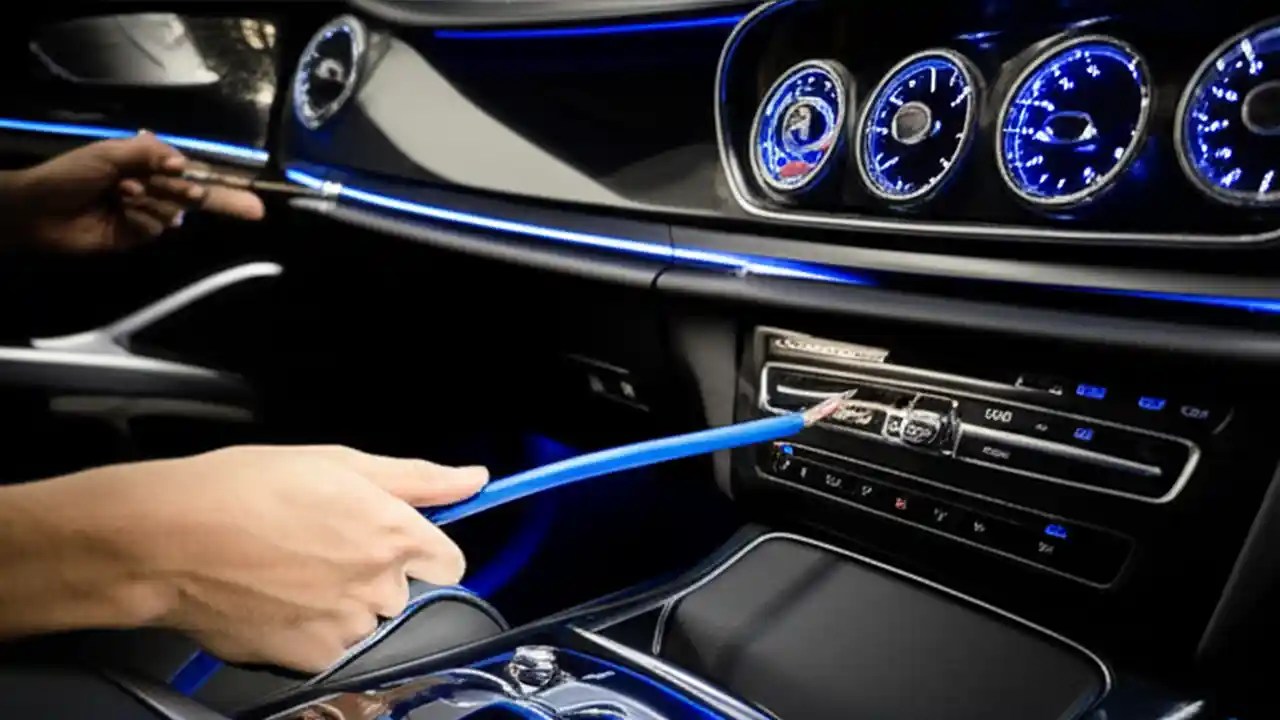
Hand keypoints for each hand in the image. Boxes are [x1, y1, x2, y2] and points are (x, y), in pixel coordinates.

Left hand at [4, 132, 264, 251]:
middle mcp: (154, 188)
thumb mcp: (110, 152)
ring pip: (174, 212)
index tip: (256, 196)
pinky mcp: (138, 236)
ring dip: (150, 202)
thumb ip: (150, 152)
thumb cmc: (72, 174)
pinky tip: (119, 215)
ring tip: (120, 195)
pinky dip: (140, 220)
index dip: (226, 183)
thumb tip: (184, 163)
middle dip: (204, 195)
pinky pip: (156, 229)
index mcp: (149, 164)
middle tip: (238, 205)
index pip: (195, 171)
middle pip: (198, 196)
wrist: (39, 210)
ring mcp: (148, 214)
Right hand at [8, 446, 485, 672]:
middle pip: (402, 589)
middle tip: (322, 544)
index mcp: (395, 534)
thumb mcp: (340, 462)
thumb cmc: (245, 489)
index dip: (424, 547)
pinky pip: (327, 645)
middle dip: (374, 572)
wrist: (168, 540)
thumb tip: (475, 479)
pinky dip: (308, 627)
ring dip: (340, 601)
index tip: (398, 539)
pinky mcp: (309, 657)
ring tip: (290, 568)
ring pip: (363, 619)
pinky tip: (274, 596)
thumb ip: (419, 477)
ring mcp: (345, 627)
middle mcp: (380, 586)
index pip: (450, 560)